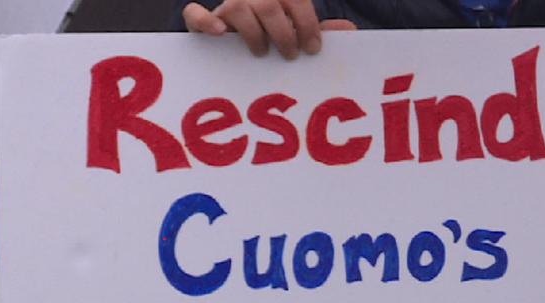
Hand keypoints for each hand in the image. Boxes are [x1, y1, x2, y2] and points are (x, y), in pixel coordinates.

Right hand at [183, 0, 355, 58]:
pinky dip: (204, 21)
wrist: (234, 38)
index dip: (307, 22)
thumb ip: (319, 30)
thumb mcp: (298, 32)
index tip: (313, 48)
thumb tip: (349, 29)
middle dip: (283, 31)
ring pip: (237, 7)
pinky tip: (220, 34)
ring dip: (253, 32)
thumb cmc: (273, 36)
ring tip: (262, 52)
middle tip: (291, 54)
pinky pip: (195, 14)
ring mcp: (227, 4)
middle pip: (268, 3)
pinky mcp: (201, 21)